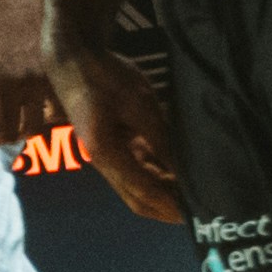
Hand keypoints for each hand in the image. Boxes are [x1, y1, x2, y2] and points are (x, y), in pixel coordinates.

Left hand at [0, 0, 67, 147]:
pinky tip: (36, 115)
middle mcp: (17, 83)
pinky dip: (47, 119)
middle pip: (14, 131)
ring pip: (38, 124)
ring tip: (13, 128)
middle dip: (0, 140)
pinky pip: (58, 107)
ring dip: (24, 133)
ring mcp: (41, 78)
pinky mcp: (59, 71)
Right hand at [61, 14, 187, 219]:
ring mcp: (104, 155)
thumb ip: (159, 138)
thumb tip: (182, 169)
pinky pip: (133, 170)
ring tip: (193, 194)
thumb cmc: (104, 76)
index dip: (170, 204)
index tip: (197, 213)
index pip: (143, 190)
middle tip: (199, 212)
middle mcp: (102, 161)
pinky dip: (155, 176)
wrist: (72, 57)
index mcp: (105, 152)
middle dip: (166, 208)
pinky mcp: (108, 145)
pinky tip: (176, 174)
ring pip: (134, 187)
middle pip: (136, 198)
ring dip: (162, 194)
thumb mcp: (138, 104)